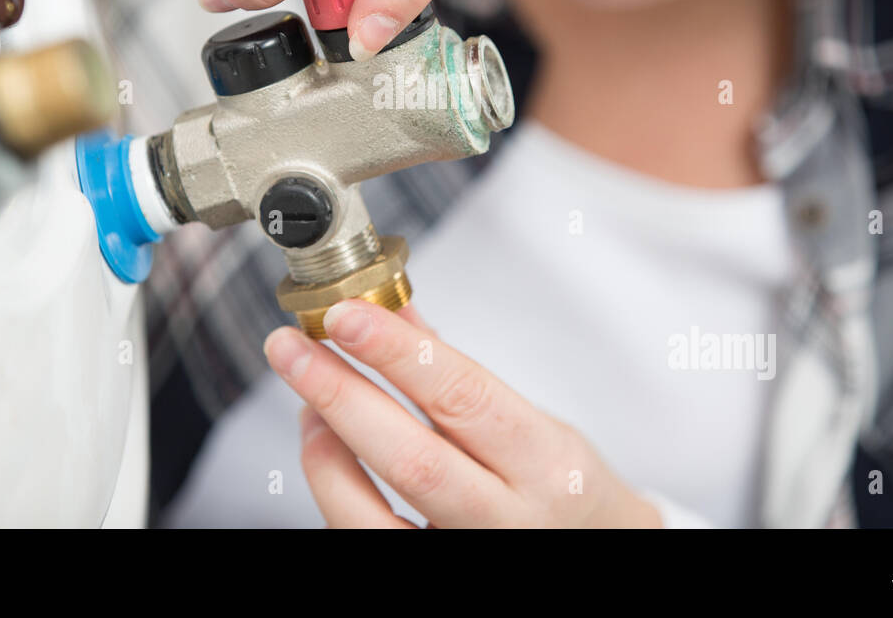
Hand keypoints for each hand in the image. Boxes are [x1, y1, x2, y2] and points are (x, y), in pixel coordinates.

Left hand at [263, 300, 663, 527]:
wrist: (600, 554)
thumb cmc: (563, 491)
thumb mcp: (536, 426)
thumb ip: (458, 376)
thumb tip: (394, 313)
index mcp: (548, 463)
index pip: (465, 398)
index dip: (398, 354)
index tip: (346, 315)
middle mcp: (512, 521)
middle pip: (413, 460)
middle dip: (342, 396)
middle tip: (293, 347)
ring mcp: (469, 558)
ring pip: (373, 519)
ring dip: (326, 449)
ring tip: (305, 398)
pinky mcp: (432, 579)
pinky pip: (364, 541)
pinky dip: (333, 490)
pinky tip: (325, 449)